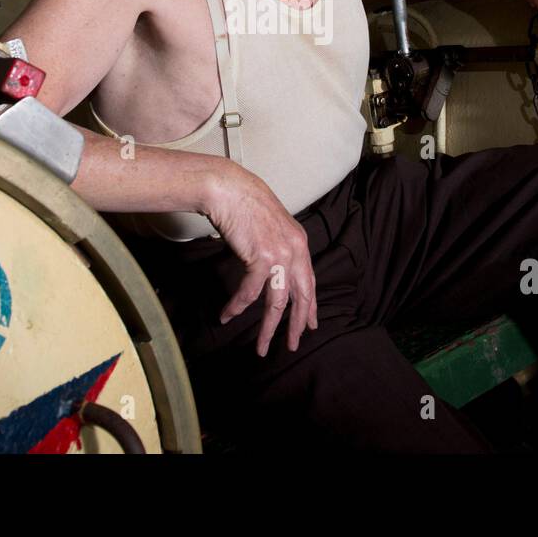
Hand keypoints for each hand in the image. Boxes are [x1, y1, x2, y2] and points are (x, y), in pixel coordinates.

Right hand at [201, 165, 317, 357]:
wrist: (230, 190)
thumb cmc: (244, 204)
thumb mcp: (271, 226)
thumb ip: (278, 247)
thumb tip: (273, 268)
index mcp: (300, 243)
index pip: (309, 281)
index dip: (309, 306)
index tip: (309, 325)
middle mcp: (295, 250)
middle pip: (301, 297)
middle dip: (296, 325)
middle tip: (291, 345)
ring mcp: (280, 255)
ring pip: (277, 303)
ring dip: (268, 328)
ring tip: (261, 346)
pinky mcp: (261, 258)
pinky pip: (249, 293)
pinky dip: (237, 307)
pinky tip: (227, 315)